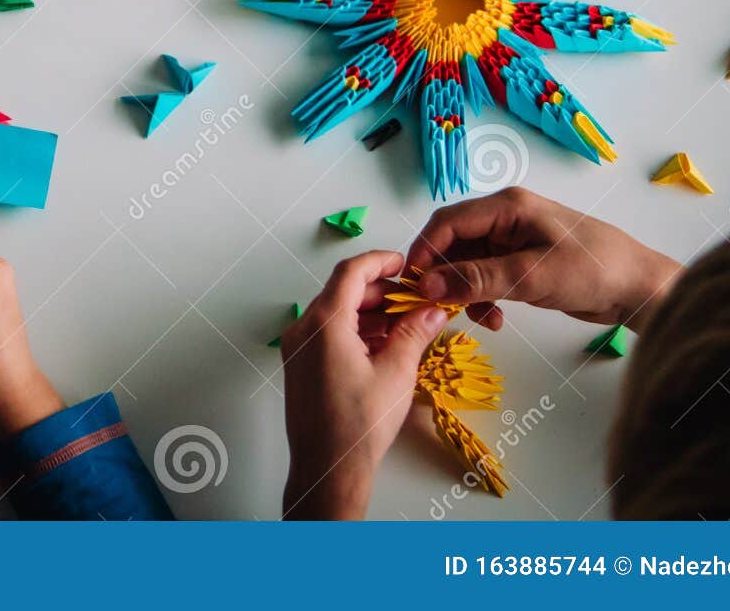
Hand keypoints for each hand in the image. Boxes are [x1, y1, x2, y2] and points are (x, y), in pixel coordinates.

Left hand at [280, 251, 447, 519]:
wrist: (328, 468)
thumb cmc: (358, 425)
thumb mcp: (397, 373)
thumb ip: (414, 333)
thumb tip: (432, 311)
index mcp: (324, 324)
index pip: (350, 273)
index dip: (379, 261)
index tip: (402, 262)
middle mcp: (303, 329)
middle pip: (341, 291)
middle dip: (379, 291)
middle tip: (412, 298)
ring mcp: (298, 347)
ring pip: (335, 313)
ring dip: (368, 312)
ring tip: (404, 323)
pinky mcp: (300, 365)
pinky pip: (327, 333)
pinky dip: (355, 330)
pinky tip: (383, 344)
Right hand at [406, 187, 682, 328]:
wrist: (639, 289)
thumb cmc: (592, 271)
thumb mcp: (531, 276)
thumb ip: (476, 280)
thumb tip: (426, 286)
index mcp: (507, 206)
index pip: (447, 222)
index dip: (425, 252)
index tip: (413, 285)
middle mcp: (506, 218)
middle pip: (454, 242)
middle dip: (444, 275)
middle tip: (438, 307)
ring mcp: (514, 240)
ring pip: (468, 263)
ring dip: (465, 291)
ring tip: (480, 318)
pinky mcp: (523, 262)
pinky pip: (487, 276)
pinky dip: (483, 297)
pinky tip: (495, 318)